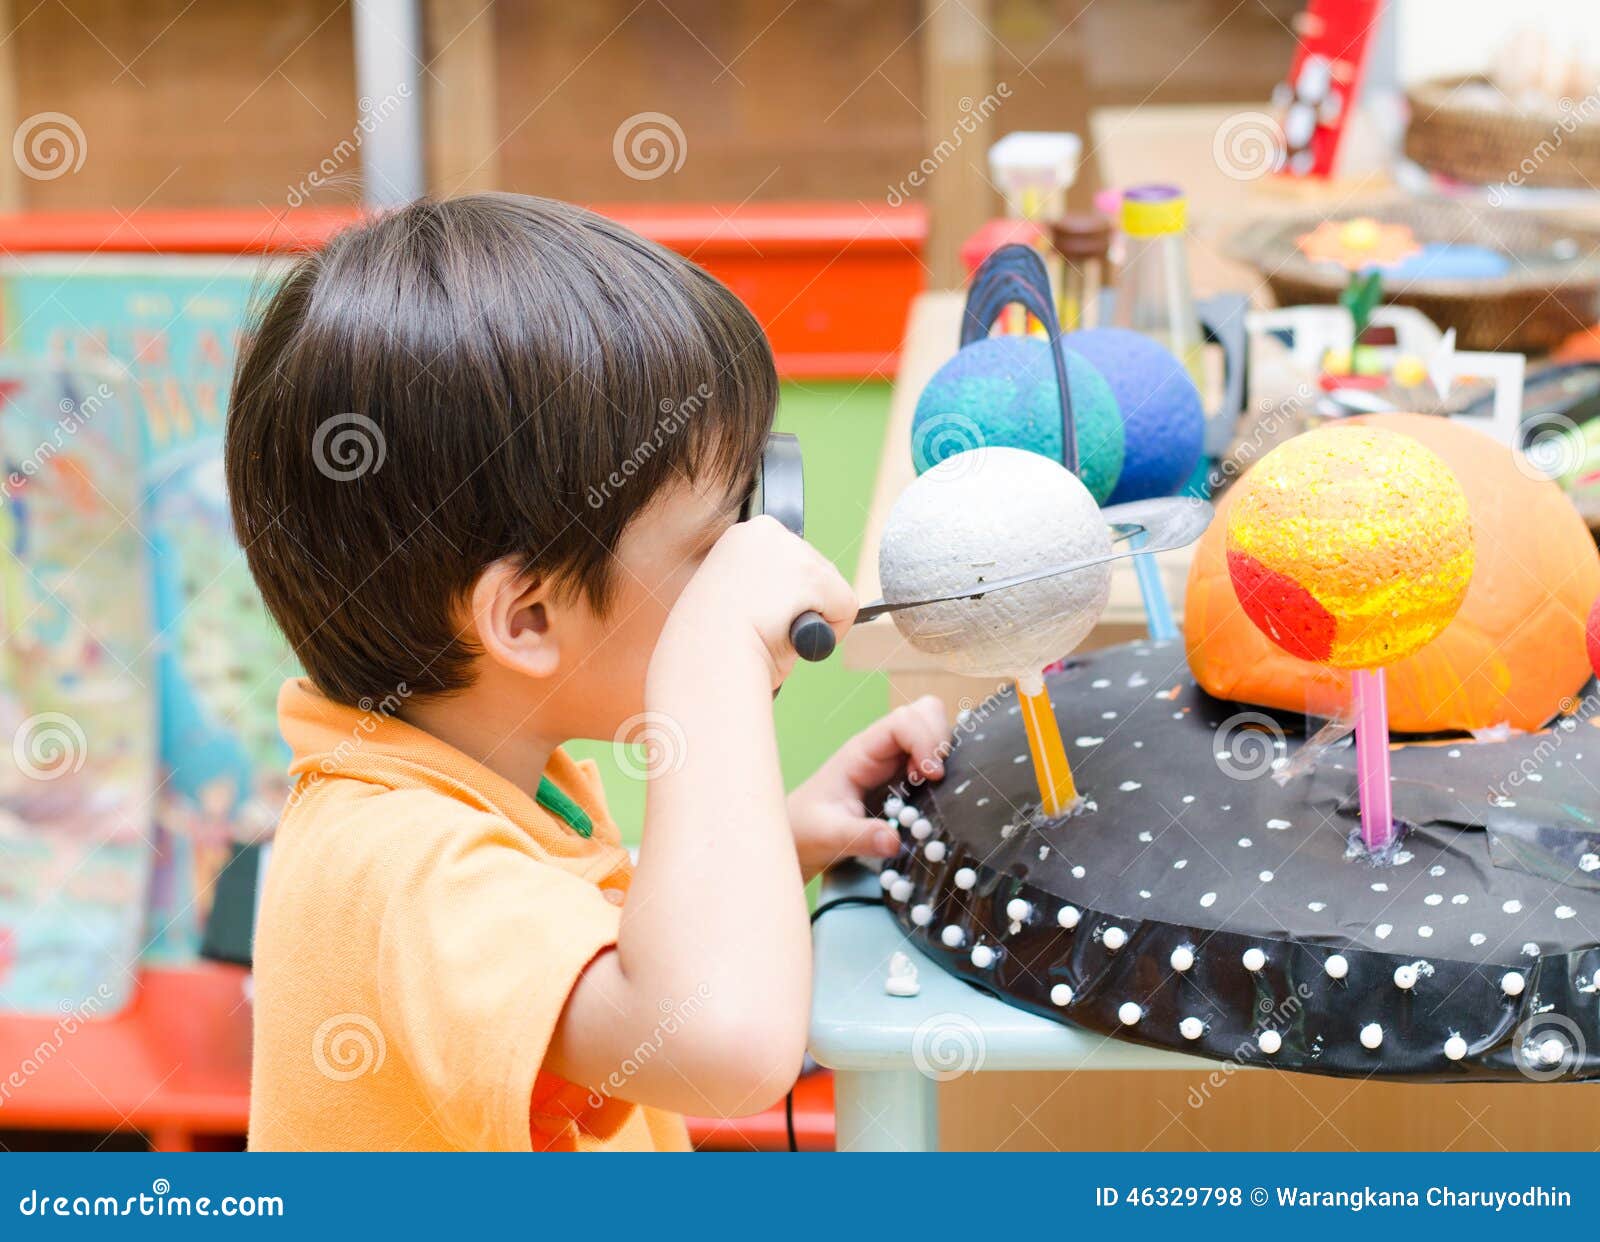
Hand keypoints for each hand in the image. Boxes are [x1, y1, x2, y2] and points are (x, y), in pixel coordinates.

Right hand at [653, 516, 856, 689]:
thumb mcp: (731, 597)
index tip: (761, 616)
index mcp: (742, 536)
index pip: (785, 562)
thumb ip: (760, 587)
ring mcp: (794, 552)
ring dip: (810, 618)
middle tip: (769, 630)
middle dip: (800, 605)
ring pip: (830, 590)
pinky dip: (831, 633)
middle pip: (812, 569)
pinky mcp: (816, 578)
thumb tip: (792, 601)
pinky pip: (846, 608)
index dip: (780, 596)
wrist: (706, 657)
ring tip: (773, 634)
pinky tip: (795, 639)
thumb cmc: (709, 642)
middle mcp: (769, 532)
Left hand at [786, 696, 951, 879]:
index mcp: (861, 752)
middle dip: (939, 739)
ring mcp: (893, 757)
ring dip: (942, 751)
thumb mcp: (830, 835)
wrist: (800, 834)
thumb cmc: (809, 829)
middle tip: (935, 778)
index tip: (932, 776)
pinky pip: (931, 753)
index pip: (902, 722)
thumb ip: (860, 837)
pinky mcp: (902, 772)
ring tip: (931, 785)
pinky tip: (930, 791)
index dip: (925, 740)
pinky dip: (941, 765)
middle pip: (923, 713)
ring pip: (931, 728)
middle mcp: (880, 747)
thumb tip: (893, 842)